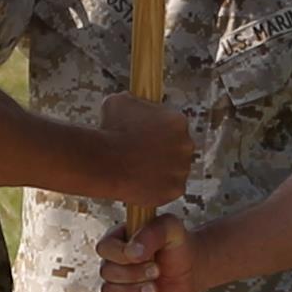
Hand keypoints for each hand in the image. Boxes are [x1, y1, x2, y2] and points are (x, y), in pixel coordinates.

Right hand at [76, 94, 193, 213]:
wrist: (105, 160)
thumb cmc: (111, 130)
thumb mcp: (119, 101)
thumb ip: (134, 102)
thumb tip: (131, 101)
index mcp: (178, 121)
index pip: (174, 126)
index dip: (158, 131)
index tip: (146, 136)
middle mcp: (186, 144)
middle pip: (178, 148)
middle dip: (163, 151)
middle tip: (143, 155)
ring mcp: (182, 169)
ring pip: (174, 170)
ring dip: (161, 170)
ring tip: (139, 171)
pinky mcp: (175, 190)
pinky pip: (168, 190)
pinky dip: (156, 189)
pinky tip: (140, 184)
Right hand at [98, 211, 201, 291]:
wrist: (191, 267)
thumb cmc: (177, 244)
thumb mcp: (170, 228)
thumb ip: (153, 232)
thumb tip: (132, 251)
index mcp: (119, 238)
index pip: (105, 248)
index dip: (121, 255)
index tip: (145, 257)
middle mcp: (113, 260)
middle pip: (107, 272)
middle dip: (133, 275)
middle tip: (156, 271)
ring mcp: (117, 282)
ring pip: (109, 291)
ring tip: (154, 289)